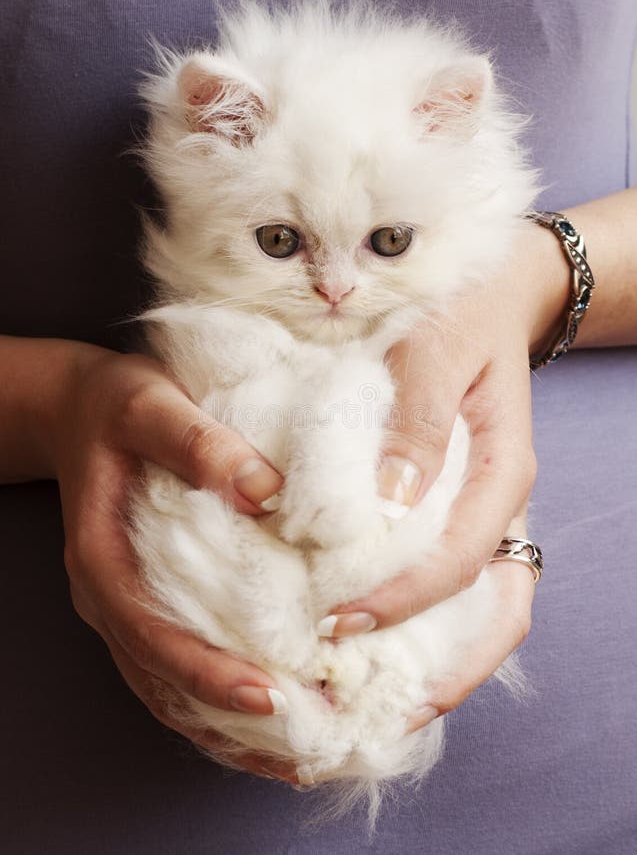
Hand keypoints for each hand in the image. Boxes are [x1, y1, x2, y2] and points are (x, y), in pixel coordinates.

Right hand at [51, 344, 296, 781]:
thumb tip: (266, 493)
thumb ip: (198, 444)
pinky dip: (217, 700)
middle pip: (164, 683)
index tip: (271, 698)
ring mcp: (125, 606)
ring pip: (170, 688)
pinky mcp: (147, 600)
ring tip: (298, 752)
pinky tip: (265, 715)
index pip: (153, 638)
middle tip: (307, 744)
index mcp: (102, 561)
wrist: (77, 408)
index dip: (208, 675)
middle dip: (231, 720)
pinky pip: (176, 666)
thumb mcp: (150, 406)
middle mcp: (109, 599)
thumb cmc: (113, 405)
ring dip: (227, 725)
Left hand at [317, 221, 566, 717]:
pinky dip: (417, 617)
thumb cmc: (456, 314)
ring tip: (364, 692)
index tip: (337, 624)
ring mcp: (479, 511)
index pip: (459, 563)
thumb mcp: (433, 353)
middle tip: (361, 705)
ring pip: (472, 605)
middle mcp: (497, 505)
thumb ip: (416, 424)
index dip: (402, 602)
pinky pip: (449, 579)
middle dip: (435, 669)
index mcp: (500, 473)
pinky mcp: (454, 506)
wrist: (486, 292)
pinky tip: (368, 632)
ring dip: (428, 654)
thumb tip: (389, 504)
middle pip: (488, 612)